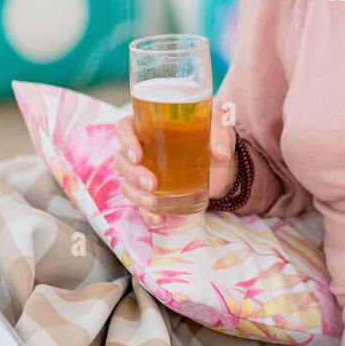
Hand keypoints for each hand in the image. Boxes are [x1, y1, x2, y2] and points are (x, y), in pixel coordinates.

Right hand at [113, 101, 238, 226]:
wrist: (222, 165)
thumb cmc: (213, 138)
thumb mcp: (219, 130)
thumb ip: (220, 136)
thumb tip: (221, 153)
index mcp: (149, 126)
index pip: (124, 128)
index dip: (125, 141)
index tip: (137, 156)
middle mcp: (142, 149)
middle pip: (122, 161)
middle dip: (133, 174)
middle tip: (152, 183)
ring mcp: (144, 173)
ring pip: (127, 184)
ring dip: (136, 195)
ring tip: (154, 202)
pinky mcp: (153, 193)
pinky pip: (141, 205)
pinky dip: (148, 214)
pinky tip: (160, 218)